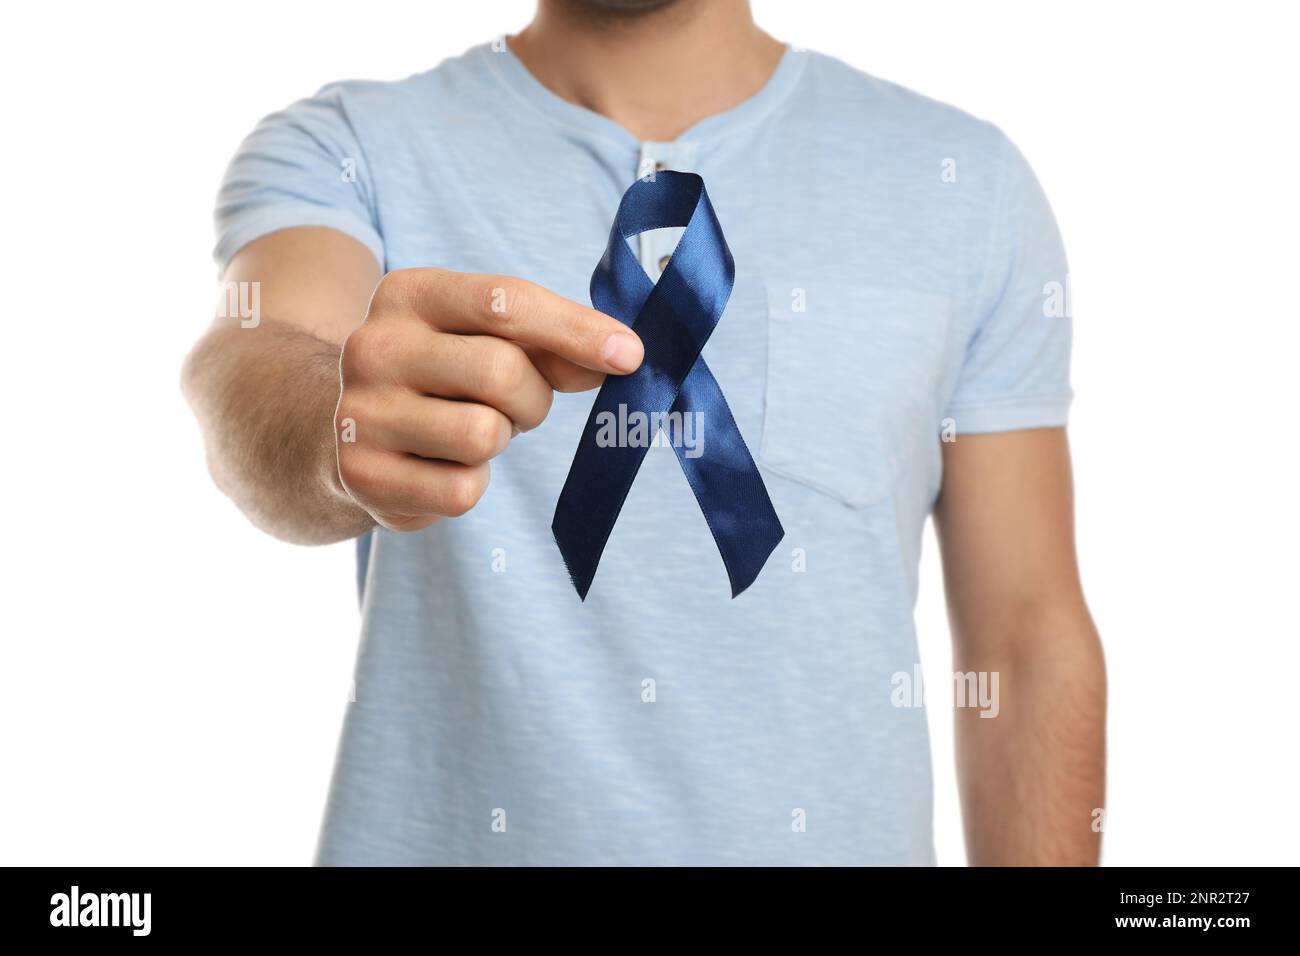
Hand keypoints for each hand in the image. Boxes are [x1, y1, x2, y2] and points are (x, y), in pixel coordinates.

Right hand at [334, 268, 643, 531]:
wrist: (346, 431)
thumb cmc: (442, 376)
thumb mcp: (487, 339)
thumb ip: (552, 344)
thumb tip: (620, 357)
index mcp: (409, 293)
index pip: (505, 302)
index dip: (576, 330)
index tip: (630, 354)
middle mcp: (373, 346)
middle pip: (502, 372)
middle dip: (533, 399)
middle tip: (518, 406)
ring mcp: (359, 412)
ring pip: (482, 435)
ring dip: (499, 440)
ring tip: (472, 430)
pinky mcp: (362, 475)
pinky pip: (460, 490)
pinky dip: (470, 484)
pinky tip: (443, 466)